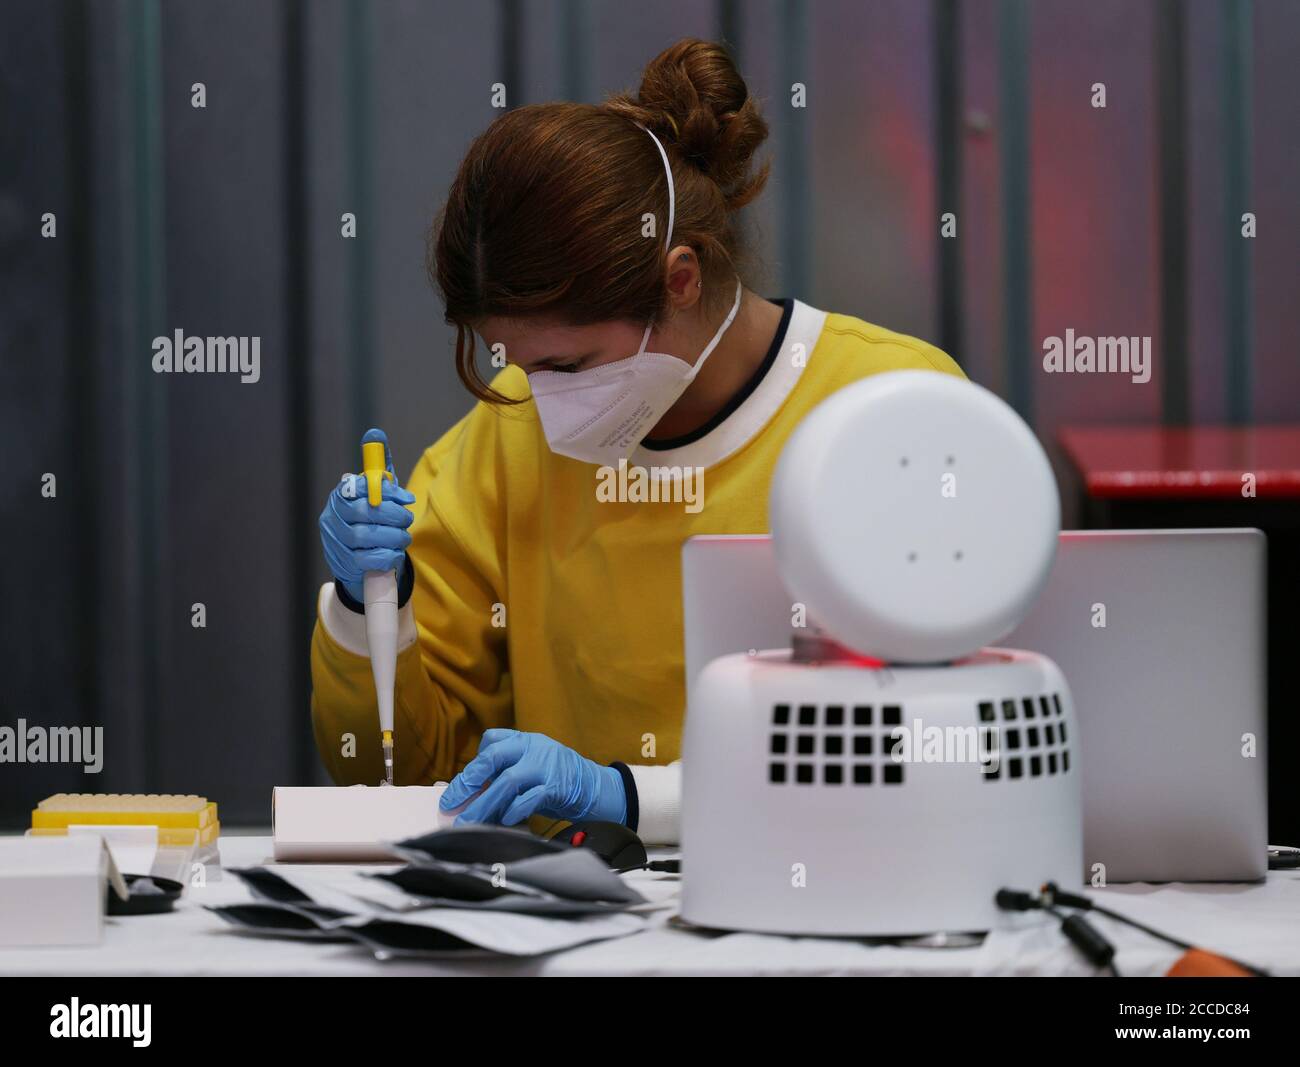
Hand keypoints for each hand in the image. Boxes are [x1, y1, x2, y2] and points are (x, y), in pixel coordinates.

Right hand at [319, 428, 415, 602]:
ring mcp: (335, 542)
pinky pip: (367, 560)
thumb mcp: (376, 491)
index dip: (385, 491)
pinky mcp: (344, 564)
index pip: (359, 487)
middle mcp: (332, 517)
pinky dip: (386, 556)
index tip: (405, 498)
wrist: (359, 557)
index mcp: (341, 495)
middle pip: (363, 512)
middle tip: (408, 518)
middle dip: (392, 515)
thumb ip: (378, 467)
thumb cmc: (371, 517)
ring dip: (392, 536)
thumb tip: (375, 434)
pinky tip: (395, 552)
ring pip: (365, 537)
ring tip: (405, 536)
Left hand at [440, 730, 626, 826]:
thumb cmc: (556, 780)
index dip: (475, 762)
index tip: (463, 785)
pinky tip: (504, 820)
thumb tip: (471, 797)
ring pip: (508, 781)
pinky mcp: (557, 786)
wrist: (595, 787)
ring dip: (485, 804)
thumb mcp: (532, 767)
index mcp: (526, 741)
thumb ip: (506, 775)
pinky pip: (531, 797)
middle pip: (493, 757)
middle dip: (469, 781)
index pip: (492, 740)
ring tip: (469, 822)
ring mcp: (546, 766)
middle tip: (451, 803)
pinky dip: (515, 809)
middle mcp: (534, 748)